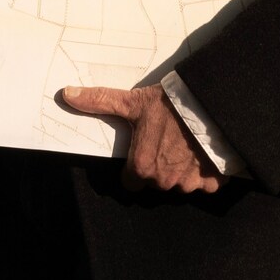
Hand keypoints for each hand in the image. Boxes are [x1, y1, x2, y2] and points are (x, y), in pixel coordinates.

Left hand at [59, 83, 221, 193]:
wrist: (212, 104)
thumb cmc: (170, 105)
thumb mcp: (133, 102)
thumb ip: (100, 101)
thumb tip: (66, 94)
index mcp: (141, 167)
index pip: (130, 182)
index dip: (136, 167)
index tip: (145, 151)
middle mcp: (162, 181)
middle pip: (156, 182)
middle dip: (160, 167)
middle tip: (169, 142)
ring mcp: (188, 184)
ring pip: (181, 184)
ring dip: (183, 170)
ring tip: (189, 145)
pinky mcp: (212, 182)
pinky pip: (207, 184)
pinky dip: (207, 173)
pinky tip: (206, 153)